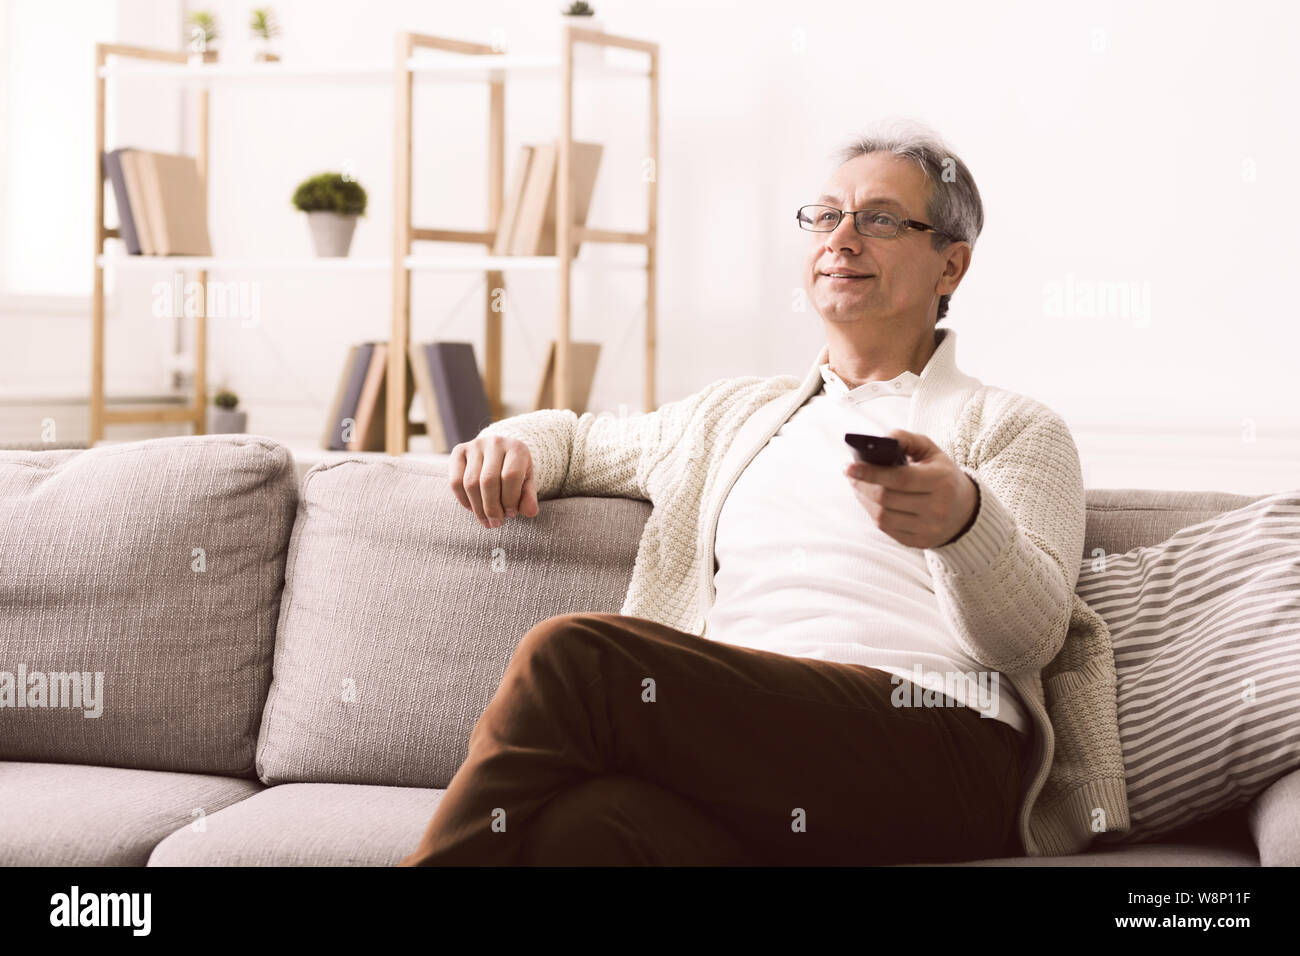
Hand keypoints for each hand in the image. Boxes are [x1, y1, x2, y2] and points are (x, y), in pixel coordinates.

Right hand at [448, 436, 539, 528]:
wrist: (500, 453)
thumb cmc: (515, 472)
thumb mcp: (526, 482)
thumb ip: (529, 497)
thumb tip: (530, 512)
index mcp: (516, 448)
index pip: (511, 476)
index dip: (510, 499)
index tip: (512, 514)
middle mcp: (495, 442)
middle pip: (488, 480)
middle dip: (491, 507)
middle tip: (496, 523)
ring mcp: (475, 445)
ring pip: (470, 483)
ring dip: (478, 508)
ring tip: (486, 521)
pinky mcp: (459, 451)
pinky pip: (455, 481)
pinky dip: (463, 500)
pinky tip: (473, 509)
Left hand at [843, 428, 977, 548]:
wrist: (964, 510)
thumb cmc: (942, 475)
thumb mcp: (931, 452)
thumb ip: (907, 439)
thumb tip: (880, 439)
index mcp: (942, 481)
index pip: (900, 479)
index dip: (871, 473)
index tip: (849, 467)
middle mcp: (937, 508)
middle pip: (887, 498)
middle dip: (863, 485)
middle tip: (851, 474)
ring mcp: (929, 529)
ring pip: (883, 517)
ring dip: (864, 500)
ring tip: (858, 486)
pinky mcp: (919, 542)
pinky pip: (887, 529)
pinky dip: (873, 513)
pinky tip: (870, 501)